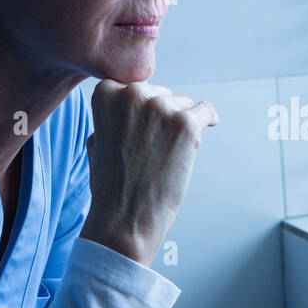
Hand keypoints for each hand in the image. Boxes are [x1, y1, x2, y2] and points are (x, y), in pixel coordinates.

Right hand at [80, 79, 217, 266]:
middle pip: (160, 93)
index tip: (141, 127)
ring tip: (165, 155)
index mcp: (106, 94)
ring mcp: (161, 108)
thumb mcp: (96, 140)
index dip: (140, 108)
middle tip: (153, 148)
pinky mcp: (186, 125)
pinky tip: (210, 123)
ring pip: (182, 104)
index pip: (132, 86)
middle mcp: (133, 94)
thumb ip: (112, 115)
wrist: (124, 220)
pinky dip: (208, 117)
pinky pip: (205, 110)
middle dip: (161, 115)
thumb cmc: (110, 186)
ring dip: (179, 124)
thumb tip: (132, 98)